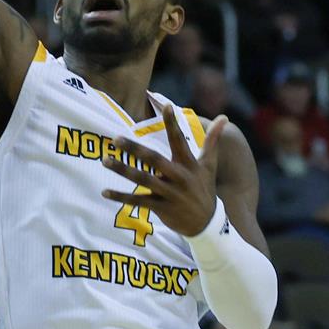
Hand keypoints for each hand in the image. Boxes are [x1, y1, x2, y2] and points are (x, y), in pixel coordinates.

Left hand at [101, 105, 225, 237]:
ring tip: (105, 160)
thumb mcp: (209, 165)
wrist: (207, 223)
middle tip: (116, 138)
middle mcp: (178, 177)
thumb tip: (224, 116)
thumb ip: (212, 140)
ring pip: (143, 180)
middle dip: (135, 149)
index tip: (166, 104)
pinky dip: (121, 197)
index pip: (179, 140)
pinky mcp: (161, 208)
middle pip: (154, 160)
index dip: (173, 123)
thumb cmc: (204, 188)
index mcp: (189, 164)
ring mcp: (169, 193)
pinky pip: (138, 201)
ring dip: (123, 170)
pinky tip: (105, 192)